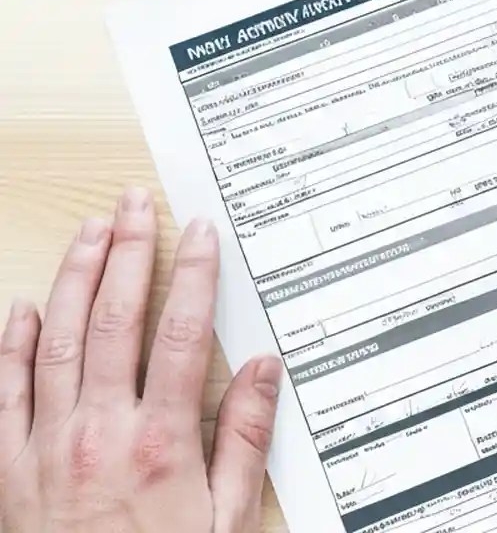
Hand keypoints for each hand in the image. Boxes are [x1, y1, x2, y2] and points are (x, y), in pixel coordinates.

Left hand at [0, 188, 281, 532]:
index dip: (190, 275)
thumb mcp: (226, 522)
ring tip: (91, 232)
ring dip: (75, 278)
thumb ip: (243, 442)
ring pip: (57, 340)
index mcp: (159, 443)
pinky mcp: (8, 467)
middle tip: (135, 206)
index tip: (197, 234)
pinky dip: (12, 343)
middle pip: (114, 321)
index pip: (178, 334)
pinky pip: (5, 391)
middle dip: (127, 253)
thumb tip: (260, 372)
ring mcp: (45, 446)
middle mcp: (98, 433)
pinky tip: (23, 306)